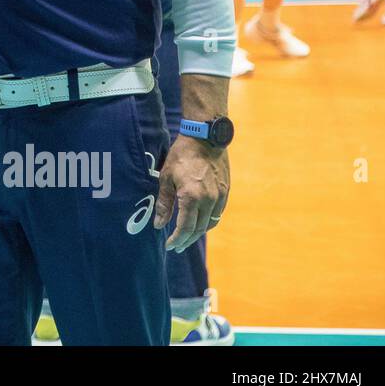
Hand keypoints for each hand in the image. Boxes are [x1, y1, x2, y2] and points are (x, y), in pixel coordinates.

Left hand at [153, 133, 229, 252]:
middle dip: (186, 240)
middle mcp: (208, 200)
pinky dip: (208, 222)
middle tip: (177, 246)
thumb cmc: (182, 156)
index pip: (185, 227)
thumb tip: (159, 225)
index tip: (169, 245)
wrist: (205, 139)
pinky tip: (199, 223)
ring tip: (187, 238)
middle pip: (198, 229)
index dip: (177, 239)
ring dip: (198, 233)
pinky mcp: (225, 192)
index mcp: (192, 197)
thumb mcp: (166, 178)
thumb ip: (164, 203)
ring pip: (210, 224)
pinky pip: (217, 214)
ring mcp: (219, 197)